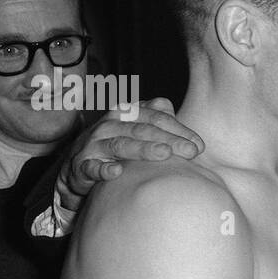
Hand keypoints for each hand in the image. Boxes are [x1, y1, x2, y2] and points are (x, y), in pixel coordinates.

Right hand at [57, 98, 203, 212]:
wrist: (78, 167)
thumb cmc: (114, 147)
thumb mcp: (133, 129)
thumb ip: (151, 117)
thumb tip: (168, 106)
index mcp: (124, 114)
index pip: (155, 117)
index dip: (178, 129)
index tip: (199, 146)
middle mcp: (109, 125)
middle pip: (142, 129)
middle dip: (169, 139)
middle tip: (191, 152)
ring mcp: (93, 145)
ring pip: (120, 144)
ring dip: (143, 149)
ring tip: (164, 154)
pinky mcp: (81, 166)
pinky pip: (92, 167)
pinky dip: (103, 169)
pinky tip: (117, 172)